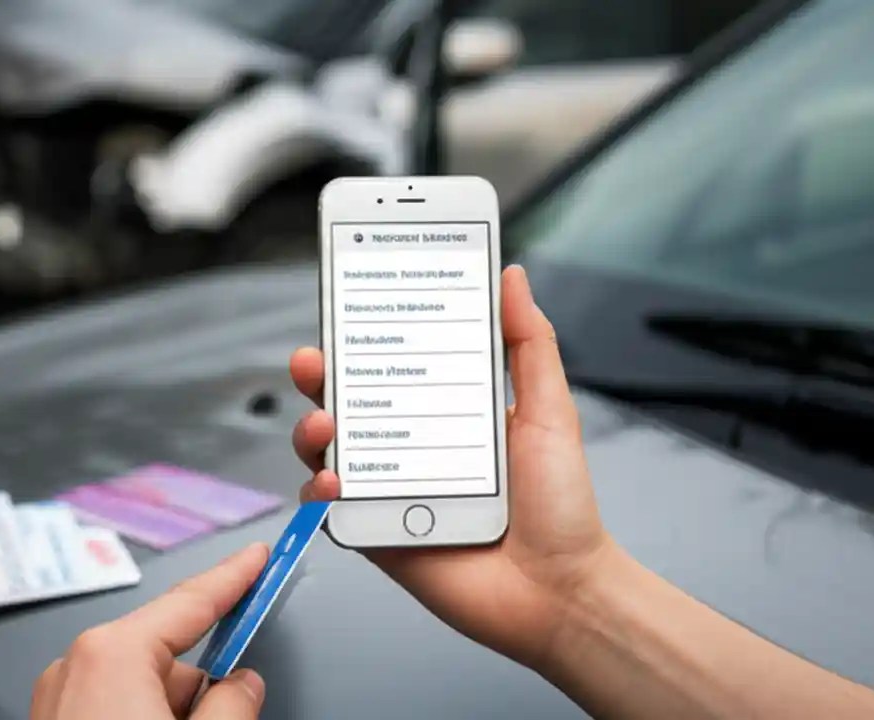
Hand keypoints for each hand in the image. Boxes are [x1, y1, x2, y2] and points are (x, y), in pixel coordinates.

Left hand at [31, 544, 269, 719]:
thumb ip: (231, 707)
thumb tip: (243, 686)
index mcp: (111, 656)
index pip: (189, 602)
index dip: (233, 577)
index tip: (259, 555)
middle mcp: (76, 667)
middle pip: (168, 654)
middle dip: (204, 682)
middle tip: (225, 715)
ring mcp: (57, 700)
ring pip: (141, 685)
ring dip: (170, 709)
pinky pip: (113, 706)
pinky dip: (141, 717)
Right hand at [290, 265, 616, 668]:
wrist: (561, 591)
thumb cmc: (561, 505)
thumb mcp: (550, 411)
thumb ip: (528, 342)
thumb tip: (512, 277)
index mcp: (446, 411)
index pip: (395, 359)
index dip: (365, 332)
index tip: (347, 301)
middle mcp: (410, 446)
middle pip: (348, 399)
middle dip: (319, 374)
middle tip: (312, 359)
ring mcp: (389, 490)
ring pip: (328, 450)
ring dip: (311, 428)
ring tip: (324, 422)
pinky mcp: (375, 532)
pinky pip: (329, 508)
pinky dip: (318, 490)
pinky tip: (335, 479)